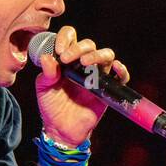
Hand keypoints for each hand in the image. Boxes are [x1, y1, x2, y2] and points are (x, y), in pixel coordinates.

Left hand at [35, 25, 129, 145]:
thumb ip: (46, 73)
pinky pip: (120, 76)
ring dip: (97, 55)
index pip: (70, 37)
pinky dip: (121, 70)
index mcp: (67, 58)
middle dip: (79, 48)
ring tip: (86, 63)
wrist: (61, 129)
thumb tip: (48, 57)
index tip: (59, 51)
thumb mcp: (43, 88)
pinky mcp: (107, 88)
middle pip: (89, 44)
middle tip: (67, 59)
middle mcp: (83, 63)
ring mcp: (97, 74)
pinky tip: (115, 68)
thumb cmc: (51, 106)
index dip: (66, 38)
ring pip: (106, 55)